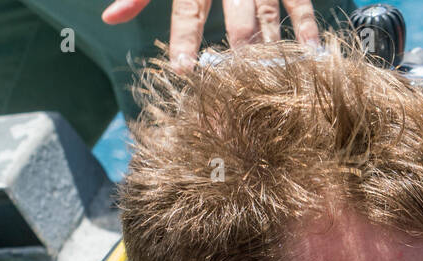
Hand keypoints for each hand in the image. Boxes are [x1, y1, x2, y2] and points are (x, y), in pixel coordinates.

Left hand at [102, 0, 320, 68]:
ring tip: (276, 83)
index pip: (189, 12)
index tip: (184, 71)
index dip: (186, 40)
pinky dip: (307, 27)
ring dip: (273, 50)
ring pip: (269, 16)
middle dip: (238, 56)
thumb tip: (110, 18)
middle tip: (240, 90)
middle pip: (237, 21)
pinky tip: (311, 54)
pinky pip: (299, 2)